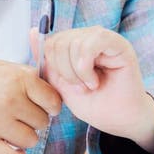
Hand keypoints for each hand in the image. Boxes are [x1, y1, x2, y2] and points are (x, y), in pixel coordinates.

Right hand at [0, 56, 62, 153]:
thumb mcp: (3, 67)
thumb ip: (28, 78)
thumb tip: (53, 94)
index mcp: (19, 79)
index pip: (53, 101)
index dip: (50, 106)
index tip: (42, 106)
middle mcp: (11, 100)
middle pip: (42, 122)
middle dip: (33, 120)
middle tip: (18, 115)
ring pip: (31, 140)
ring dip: (23, 137)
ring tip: (9, 127)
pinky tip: (9, 146)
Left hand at [30, 26, 153, 153]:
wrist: (121, 121)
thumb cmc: (96, 104)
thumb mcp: (63, 86)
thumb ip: (49, 62)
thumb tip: (32, 32)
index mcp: (75, 44)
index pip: (50, 42)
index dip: (53, 66)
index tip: (68, 86)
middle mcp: (89, 36)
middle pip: (58, 42)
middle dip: (64, 72)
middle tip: (80, 88)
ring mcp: (103, 38)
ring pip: (73, 42)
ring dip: (77, 72)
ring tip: (90, 86)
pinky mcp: (118, 43)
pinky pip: (91, 43)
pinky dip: (86, 67)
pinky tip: (94, 81)